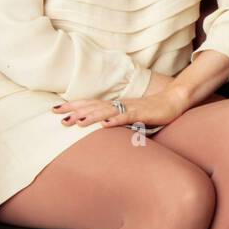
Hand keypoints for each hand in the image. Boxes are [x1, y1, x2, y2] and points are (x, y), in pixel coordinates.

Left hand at [52, 86, 186, 129]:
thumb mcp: (129, 115)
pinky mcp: (143, 114)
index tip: (55, 110)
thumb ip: (115, 119)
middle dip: (75, 111)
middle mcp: (120, 104)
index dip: (73, 106)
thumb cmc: (151, 110)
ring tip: (76, 122)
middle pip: (94, 106)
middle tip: (58, 116)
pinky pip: (127, 117)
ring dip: (91, 116)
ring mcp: (131, 108)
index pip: (90, 104)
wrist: (174, 101)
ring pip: (107, 111)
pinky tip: (105, 124)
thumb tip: (98, 126)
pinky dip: (116, 120)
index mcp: (115, 105)